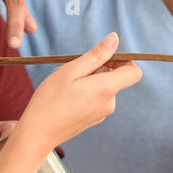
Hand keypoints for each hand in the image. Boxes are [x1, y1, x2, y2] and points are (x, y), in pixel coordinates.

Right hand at [12, 33, 141, 151]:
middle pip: (113, 78)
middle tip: (69, 71)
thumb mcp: (71, 70)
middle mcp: (109, 103)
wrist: (37, 134)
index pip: (134, 72)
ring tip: (62, 85)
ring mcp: (101, 113)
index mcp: (106, 89)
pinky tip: (63, 97)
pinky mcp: (92, 119)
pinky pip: (94, 99)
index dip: (123, 61)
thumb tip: (114, 39)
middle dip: (94, 69)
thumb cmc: (50, 100)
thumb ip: (96, 55)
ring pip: (101, 87)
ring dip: (85, 81)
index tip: (104, 57)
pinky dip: (82, 93)